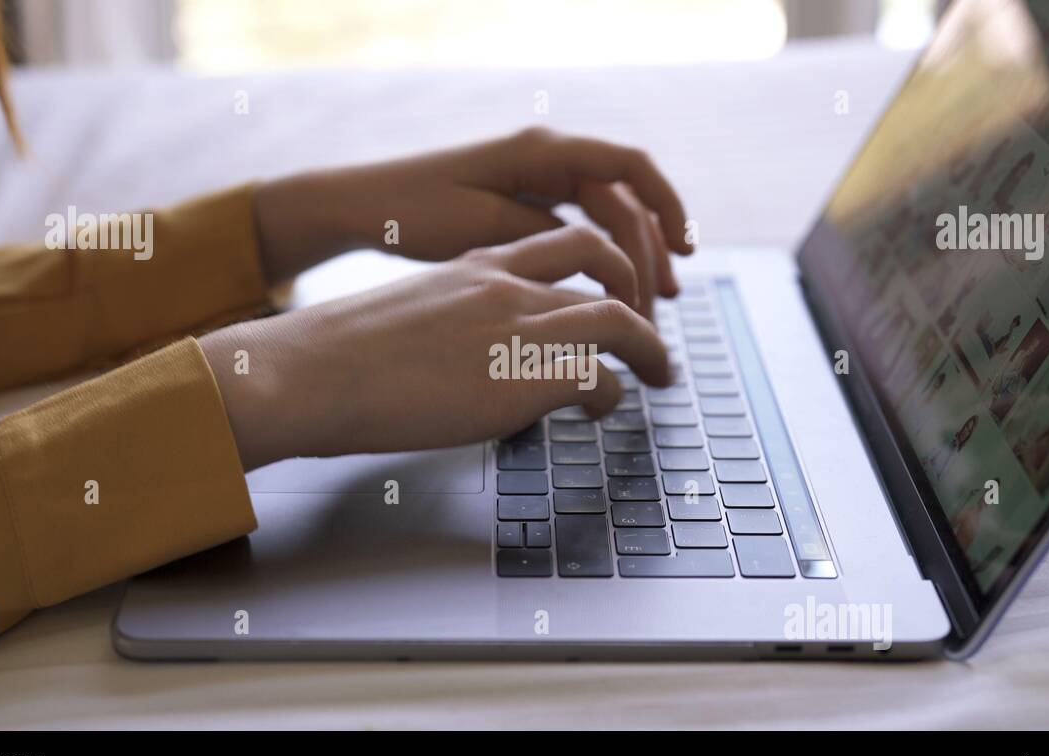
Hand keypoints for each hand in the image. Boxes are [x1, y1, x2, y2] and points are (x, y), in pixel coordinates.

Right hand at [200, 225, 670, 469]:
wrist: (311, 372)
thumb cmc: (338, 357)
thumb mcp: (407, 317)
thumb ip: (451, 322)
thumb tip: (465, 358)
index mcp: (474, 264)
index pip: (557, 243)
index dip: (597, 263)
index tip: (608, 289)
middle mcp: (505, 284)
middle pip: (602, 263)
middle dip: (639, 290)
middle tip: (650, 325)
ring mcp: (517, 325)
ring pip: (616, 318)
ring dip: (648, 347)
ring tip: (659, 373)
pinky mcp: (525, 375)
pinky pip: (599, 377)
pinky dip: (611, 395)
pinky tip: (598, 413)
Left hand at [253, 128, 692, 319]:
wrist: (360, 209)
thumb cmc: (411, 212)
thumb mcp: (485, 227)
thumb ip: (547, 237)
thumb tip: (604, 261)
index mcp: (542, 151)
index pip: (629, 167)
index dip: (667, 206)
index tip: (688, 250)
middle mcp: (546, 158)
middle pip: (623, 202)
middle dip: (651, 252)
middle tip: (665, 306)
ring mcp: (535, 181)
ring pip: (605, 220)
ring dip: (631, 263)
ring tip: (650, 311)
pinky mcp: (522, 205)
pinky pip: (579, 231)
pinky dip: (600, 264)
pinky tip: (608, 299)